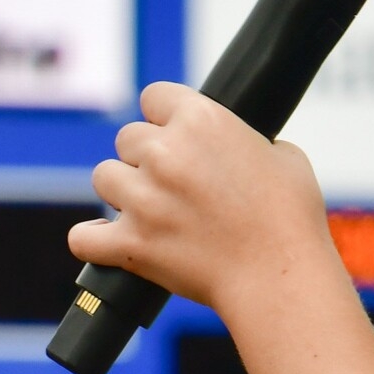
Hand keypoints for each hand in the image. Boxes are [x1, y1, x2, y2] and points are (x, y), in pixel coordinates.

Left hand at [68, 81, 333, 312]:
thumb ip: (247, 140)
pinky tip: (105, 239)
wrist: (281, 277)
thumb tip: (238, 149)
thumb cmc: (290, 219)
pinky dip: (92, 239)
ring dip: (122, 190)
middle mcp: (166, 152)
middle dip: (145, 157)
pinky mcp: (130, 243)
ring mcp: (143, 198)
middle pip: (127, 137)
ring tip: (146, 208)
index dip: (163, 115)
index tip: (171, 133)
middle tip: (170, 182)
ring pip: (104, 176)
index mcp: (202, 120)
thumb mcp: (284, 155)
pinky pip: (83, 235)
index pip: (154, 96)